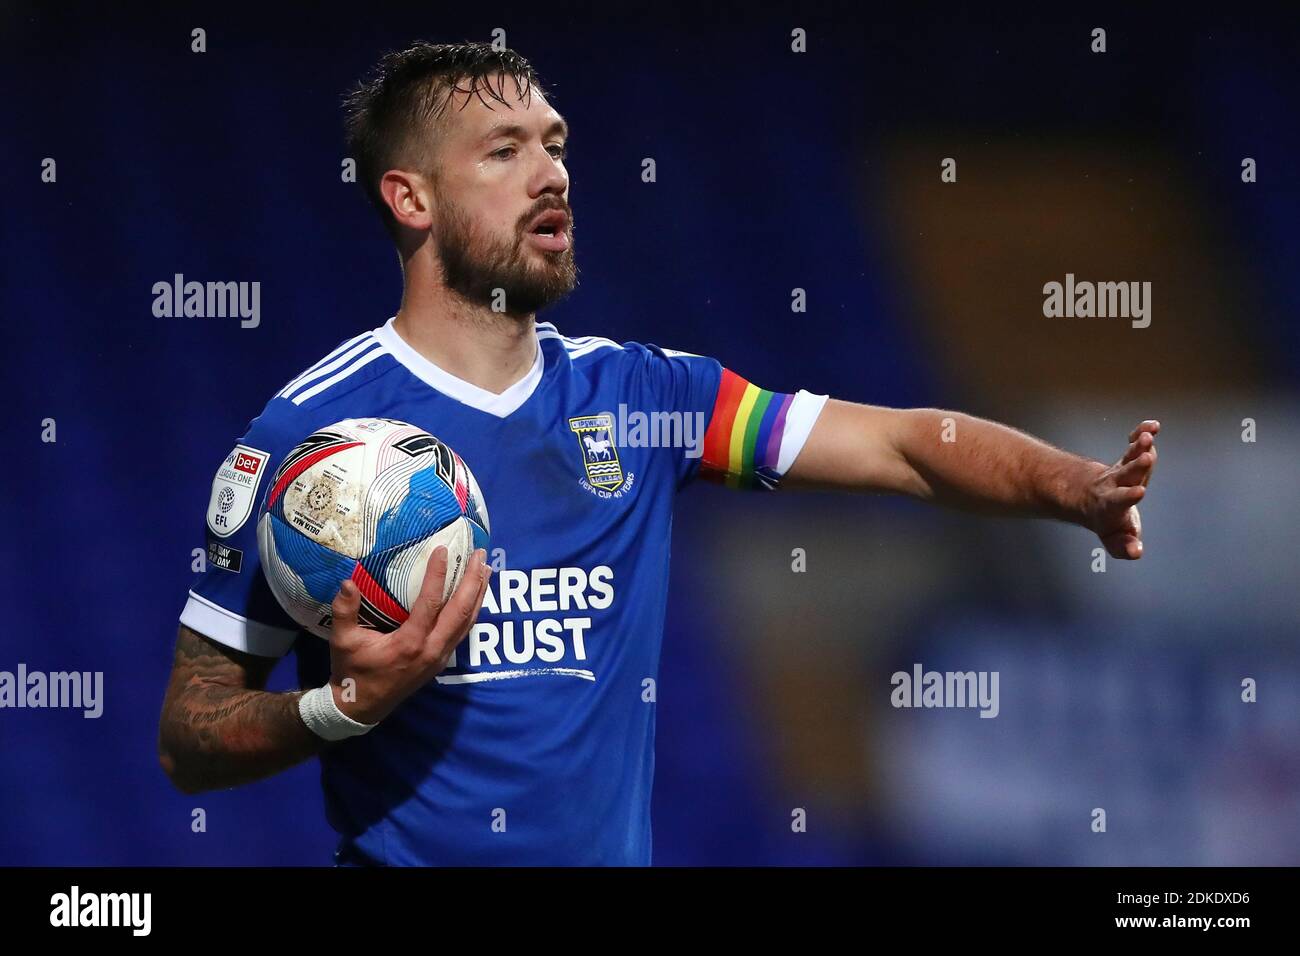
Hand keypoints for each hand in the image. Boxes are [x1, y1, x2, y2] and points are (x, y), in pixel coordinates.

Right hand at [325, 545, 490, 723]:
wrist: (361, 706)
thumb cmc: (352, 671)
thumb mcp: (343, 641)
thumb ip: (344, 612)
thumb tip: (348, 582)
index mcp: (410, 643)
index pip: (431, 603)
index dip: (438, 575)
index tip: (442, 550)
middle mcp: (432, 649)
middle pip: (461, 610)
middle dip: (472, 580)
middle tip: (479, 553)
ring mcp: (441, 656)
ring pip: (468, 621)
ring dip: (478, 593)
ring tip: (486, 568)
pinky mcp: (442, 660)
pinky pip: (464, 631)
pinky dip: (473, 610)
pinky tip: (476, 595)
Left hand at [1082, 420, 1159, 559]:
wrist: (1090, 498)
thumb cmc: (1108, 521)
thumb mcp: (1114, 538)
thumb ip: (1124, 545)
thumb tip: (1136, 552)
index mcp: (1112, 505)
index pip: (1119, 501)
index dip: (1127, 496)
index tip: (1138, 492)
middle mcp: (1116, 485)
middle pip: (1126, 474)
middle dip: (1137, 467)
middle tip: (1146, 457)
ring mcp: (1122, 470)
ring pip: (1130, 457)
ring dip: (1139, 446)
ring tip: (1149, 436)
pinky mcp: (1128, 459)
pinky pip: (1134, 444)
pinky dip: (1142, 433)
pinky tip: (1153, 425)